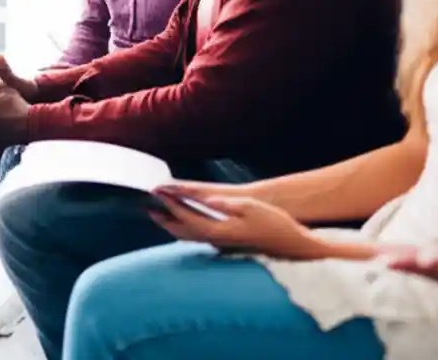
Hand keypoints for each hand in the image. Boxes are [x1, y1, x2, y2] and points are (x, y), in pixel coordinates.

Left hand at [149, 188, 323, 259]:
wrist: (290, 244)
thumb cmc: (273, 223)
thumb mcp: (252, 207)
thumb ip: (228, 205)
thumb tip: (209, 200)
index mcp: (220, 230)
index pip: (188, 216)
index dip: (172, 204)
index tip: (159, 193)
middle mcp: (216, 239)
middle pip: (182, 231)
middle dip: (165, 219)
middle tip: (148, 209)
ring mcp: (220, 243)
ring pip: (189, 236)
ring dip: (173, 226)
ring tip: (160, 216)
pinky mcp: (225, 243)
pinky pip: (198, 236)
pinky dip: (186, 229)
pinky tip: (186, 224)